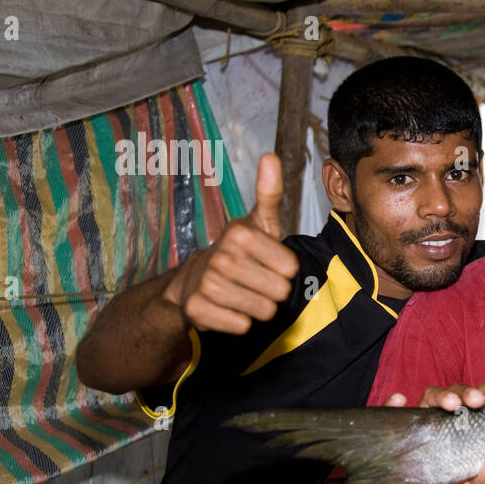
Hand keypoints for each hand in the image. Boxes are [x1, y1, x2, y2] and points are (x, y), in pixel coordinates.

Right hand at [163, 153, 298, 332]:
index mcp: (240, 234)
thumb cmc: (238, 251)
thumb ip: (269, 193)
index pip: (290, 269)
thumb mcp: (257, 222)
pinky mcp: (198, 311)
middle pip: (279, 292)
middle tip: (255, 281)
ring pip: (263, 311)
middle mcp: (222, 258)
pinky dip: (240, 322)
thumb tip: (270, 157)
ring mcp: (207, 285)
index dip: (284, 270)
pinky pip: (242, 326)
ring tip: (243, 294)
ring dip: (258, 307)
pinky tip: (228, 308)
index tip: (266, 262)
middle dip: (273, 291)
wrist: (193, 280)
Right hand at [379, 383, 484, 483]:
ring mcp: (421, 425)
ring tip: (450, 404)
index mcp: (472, 428)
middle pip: (458, 393)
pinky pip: (391, 413)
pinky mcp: (397, 434)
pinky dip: (393, 403)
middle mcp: (447, 420)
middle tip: (476, 402)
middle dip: (468, 392)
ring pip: (429, 397)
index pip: (484, 400)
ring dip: (441, 395)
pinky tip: (399, 401)